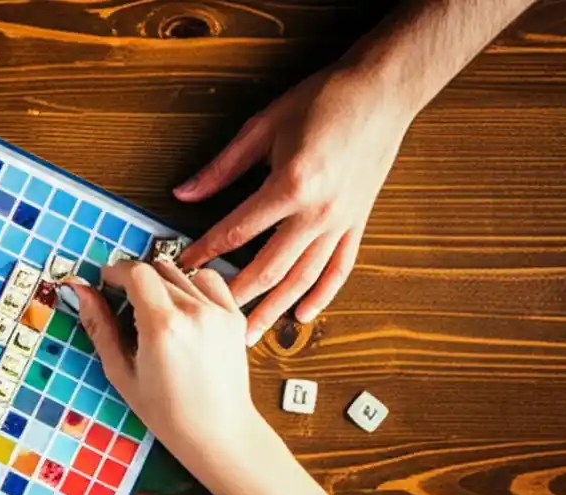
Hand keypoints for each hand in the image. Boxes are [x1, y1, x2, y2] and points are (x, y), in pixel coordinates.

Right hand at [67, 262, 259, 451]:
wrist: (218, 431)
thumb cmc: (167, 412)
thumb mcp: (121, 373)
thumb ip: (100, 327)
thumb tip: (81, 291)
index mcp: (162, 327)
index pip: (136, 272)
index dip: (116, 271)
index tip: (107, 281)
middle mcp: (194, 312)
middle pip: (157, 270)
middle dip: (135, 280)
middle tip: (125, 304)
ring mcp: (218, 312)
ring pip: (181, 273)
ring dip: (162, 282)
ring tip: (155, 311)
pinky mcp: (234, 316)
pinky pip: (209, 281)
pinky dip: (192, 285)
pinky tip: (183, 308)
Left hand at [175, 68, 413, 344]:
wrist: (382, 91)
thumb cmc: (324, 101)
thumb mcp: (263, 127)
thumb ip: (222, 167)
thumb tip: (184, 192)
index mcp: (291, 185)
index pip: (236, 230)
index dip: (205, 252)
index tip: (183, 267)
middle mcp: (318, 211)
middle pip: (270, 267)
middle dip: (237, 295)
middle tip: (210, 317)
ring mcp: (342, 221)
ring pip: (304, 277)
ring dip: (276, 308)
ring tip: (252, 332)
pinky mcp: (359, 222)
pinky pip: (340, 268)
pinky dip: (322, 295)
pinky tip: (304, 315)